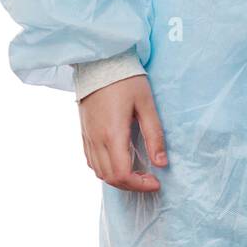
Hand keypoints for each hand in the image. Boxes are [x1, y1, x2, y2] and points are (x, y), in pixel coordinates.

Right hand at [78, 74, 167, 192]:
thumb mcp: (146, 104)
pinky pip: (91, 161)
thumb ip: (154, 135)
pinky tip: (120, 161)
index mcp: (113, 134)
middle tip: (149, 179)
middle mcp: (96, 140)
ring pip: (99, 172)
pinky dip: (105, 169)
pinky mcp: (84, 132)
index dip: (140, 185)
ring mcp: (88, 137)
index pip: (122, 174)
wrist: (101, 62)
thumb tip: (162, 163)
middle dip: (131, 185)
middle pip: (110, 178)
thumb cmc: (126, 79)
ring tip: (137, 173)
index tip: (156, 182)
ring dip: (118, 179)